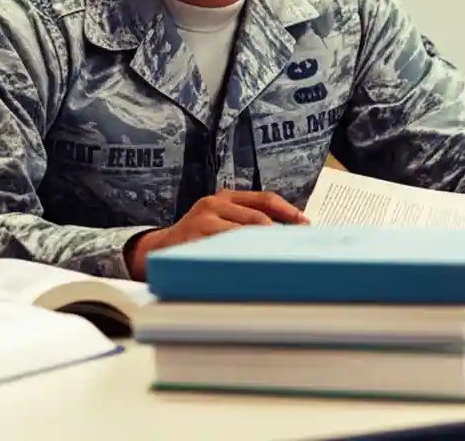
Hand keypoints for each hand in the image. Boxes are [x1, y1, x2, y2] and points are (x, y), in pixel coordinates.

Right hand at [124, 190, 307, 279]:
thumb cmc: (197, 237)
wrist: (159, 250)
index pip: (265, 199)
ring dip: (265, 248)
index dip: (288, 212)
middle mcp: (214, 204)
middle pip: (258, 217)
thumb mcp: (220, 220)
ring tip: (281, 259)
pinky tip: (257, 267)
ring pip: (245, 234)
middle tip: (297, 248)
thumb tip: (285, 233)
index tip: (306, 225)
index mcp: (224, 197)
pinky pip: (228, 250)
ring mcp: (203, 221)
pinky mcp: (196, 240)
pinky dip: (246, 258)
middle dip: (280, 233)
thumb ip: (245, 221)